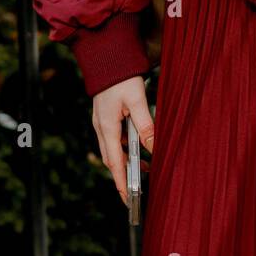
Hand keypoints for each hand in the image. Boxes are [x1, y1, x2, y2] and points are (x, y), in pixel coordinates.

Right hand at [92, 75, 154, 204]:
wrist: (106, 56)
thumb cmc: (121, 76)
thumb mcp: (136, 100)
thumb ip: (145, 125)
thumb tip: (154, 148)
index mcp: (107, 126)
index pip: (115, 162)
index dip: (121, 182)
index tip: (127, 199)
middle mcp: (101, 127)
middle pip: (112, 159)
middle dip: (125, 176)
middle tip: (138, 191)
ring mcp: (102, 122)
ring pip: (114, 150)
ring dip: (128, 162)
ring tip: (148, 169)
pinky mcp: (106, 116)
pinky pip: (115, 139)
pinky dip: (126, 148)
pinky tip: (140, 148)